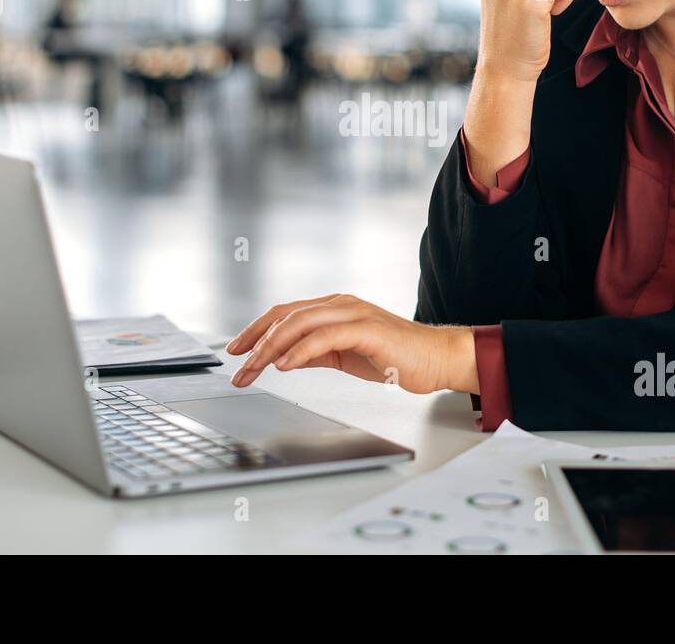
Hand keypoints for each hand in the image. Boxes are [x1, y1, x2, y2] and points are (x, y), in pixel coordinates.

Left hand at [225, 293, 478, 394]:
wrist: (438, 359)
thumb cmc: (397, 357)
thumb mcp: (346, 355)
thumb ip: (317, 352)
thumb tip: (285, 358)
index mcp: (335, 308)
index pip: (285, 313)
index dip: (257, 330)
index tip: (236, 350)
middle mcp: (341, 305)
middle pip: (286, 315)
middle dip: (256, 341)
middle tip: (238, 367)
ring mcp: (354, 314)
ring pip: (300, 323)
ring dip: (271, 347)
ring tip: (253, 369)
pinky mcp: (367, 329)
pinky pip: (325, 337)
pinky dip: (301, 350)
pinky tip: (284, 365)